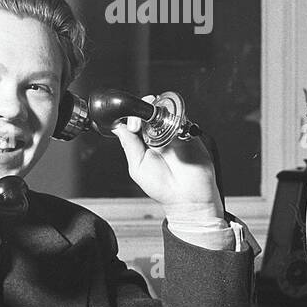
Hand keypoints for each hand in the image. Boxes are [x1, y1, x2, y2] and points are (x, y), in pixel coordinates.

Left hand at [111, 100, 223, 219]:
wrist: (187, 196)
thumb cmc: (163, 187)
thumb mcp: (137, 167)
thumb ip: (129, 145)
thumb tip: (118, 128)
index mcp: (143, 142)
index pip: (134, 120)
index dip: (130, 117)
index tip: (130, 125)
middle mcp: (158, 135)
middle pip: (149, 110)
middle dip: (143, 110)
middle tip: (140, 123)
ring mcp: (173, 132)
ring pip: (164, 110)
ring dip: (158, 112)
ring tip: (155, 125)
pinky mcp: (188, 132)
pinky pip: (181, 117)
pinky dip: (174, 118)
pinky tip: (170, 129)